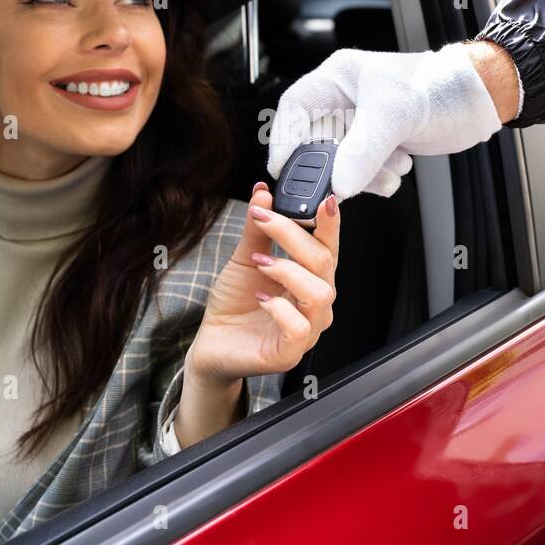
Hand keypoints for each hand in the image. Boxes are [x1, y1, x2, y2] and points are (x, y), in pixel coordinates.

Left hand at [185, 181, 340, 390]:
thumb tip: (263, 193)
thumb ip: (257, 228)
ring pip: (319, 294)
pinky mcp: (290, 352)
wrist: (213, 343)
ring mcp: (307, 330)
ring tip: (259, 262)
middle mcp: (315, 303)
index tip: (323, 199)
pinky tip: (260, 298)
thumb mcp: (245, 259)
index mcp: (311, 278)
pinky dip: (279, 307)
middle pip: (324, 263)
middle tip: (263, 220)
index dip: (331, 223)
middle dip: (293, 235)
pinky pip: (300, 328)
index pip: (329, 246)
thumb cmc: (236, 303)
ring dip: (287, 270)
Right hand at [266, 42, 508, 199]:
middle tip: (339, 184)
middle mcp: (346, 101)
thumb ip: (362, 150)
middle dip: (332, 166)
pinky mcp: (380, 144)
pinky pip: (363, 171)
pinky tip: (397, 169)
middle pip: (316, 141)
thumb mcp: (395, 115)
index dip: (284, 139)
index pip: (295, 108)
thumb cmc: (441, 86)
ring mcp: (363, 125)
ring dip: (362, 175)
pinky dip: (378, 178)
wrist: (479, 101)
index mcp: (339, 78)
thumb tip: (338, 184)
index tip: (283, 169)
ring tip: (389, 170)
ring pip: (341, 162)